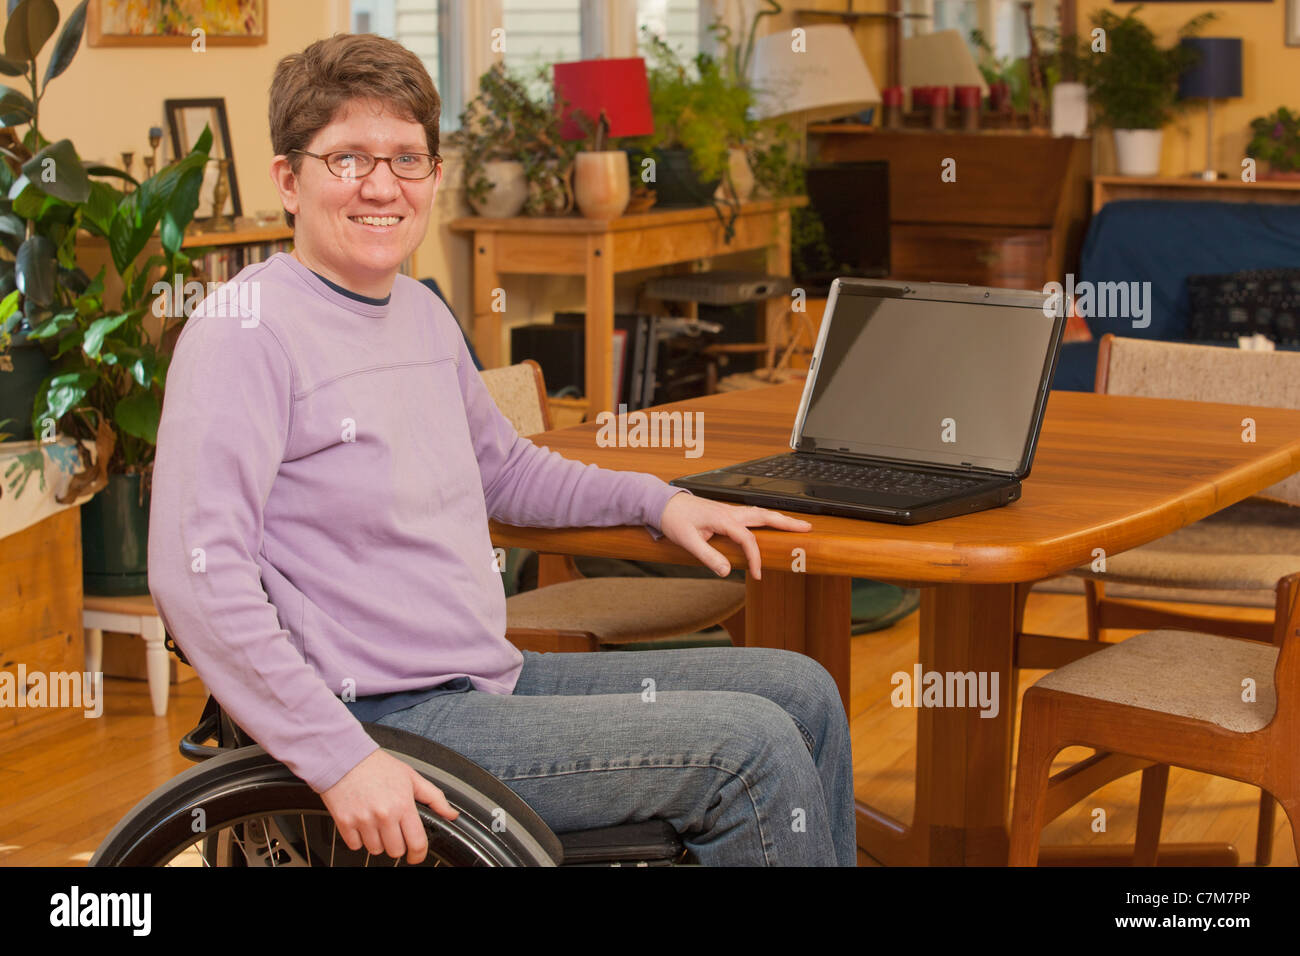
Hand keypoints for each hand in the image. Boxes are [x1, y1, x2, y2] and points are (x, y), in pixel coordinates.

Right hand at [319, 749, 458, 864]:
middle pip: (396, 851)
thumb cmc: (378, 766)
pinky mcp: (345, 822)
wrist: (345, 758)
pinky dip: (359, 839)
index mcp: (403, 804)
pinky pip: (355, 846)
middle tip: (394, 831)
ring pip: (375, 850)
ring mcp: (363, 820)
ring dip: (378, 842)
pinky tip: (362, 823)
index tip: (416, 856)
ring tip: (377, 824)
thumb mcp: (411, 777)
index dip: (419, 854)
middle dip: (397, 844)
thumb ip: (434, 798)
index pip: (416, 842)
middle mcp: (384, 815)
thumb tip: (451, 814)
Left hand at [658, 491, 810, 580]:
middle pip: (764, 516)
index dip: (755, 558)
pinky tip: (771, 522)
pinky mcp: (726, 512)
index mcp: (723, 519)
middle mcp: (730, 512)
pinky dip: (766, 517)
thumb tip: (727, 571)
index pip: (748, 540)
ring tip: (797, 524)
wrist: (664, 504)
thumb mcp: (688, 541)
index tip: (758, 575)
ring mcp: (729, 511)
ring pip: (760, 513)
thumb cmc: (674, 520)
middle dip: (786, 523)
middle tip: (806, 528)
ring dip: (779, 518)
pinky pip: (752, 514)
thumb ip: (708, 556)